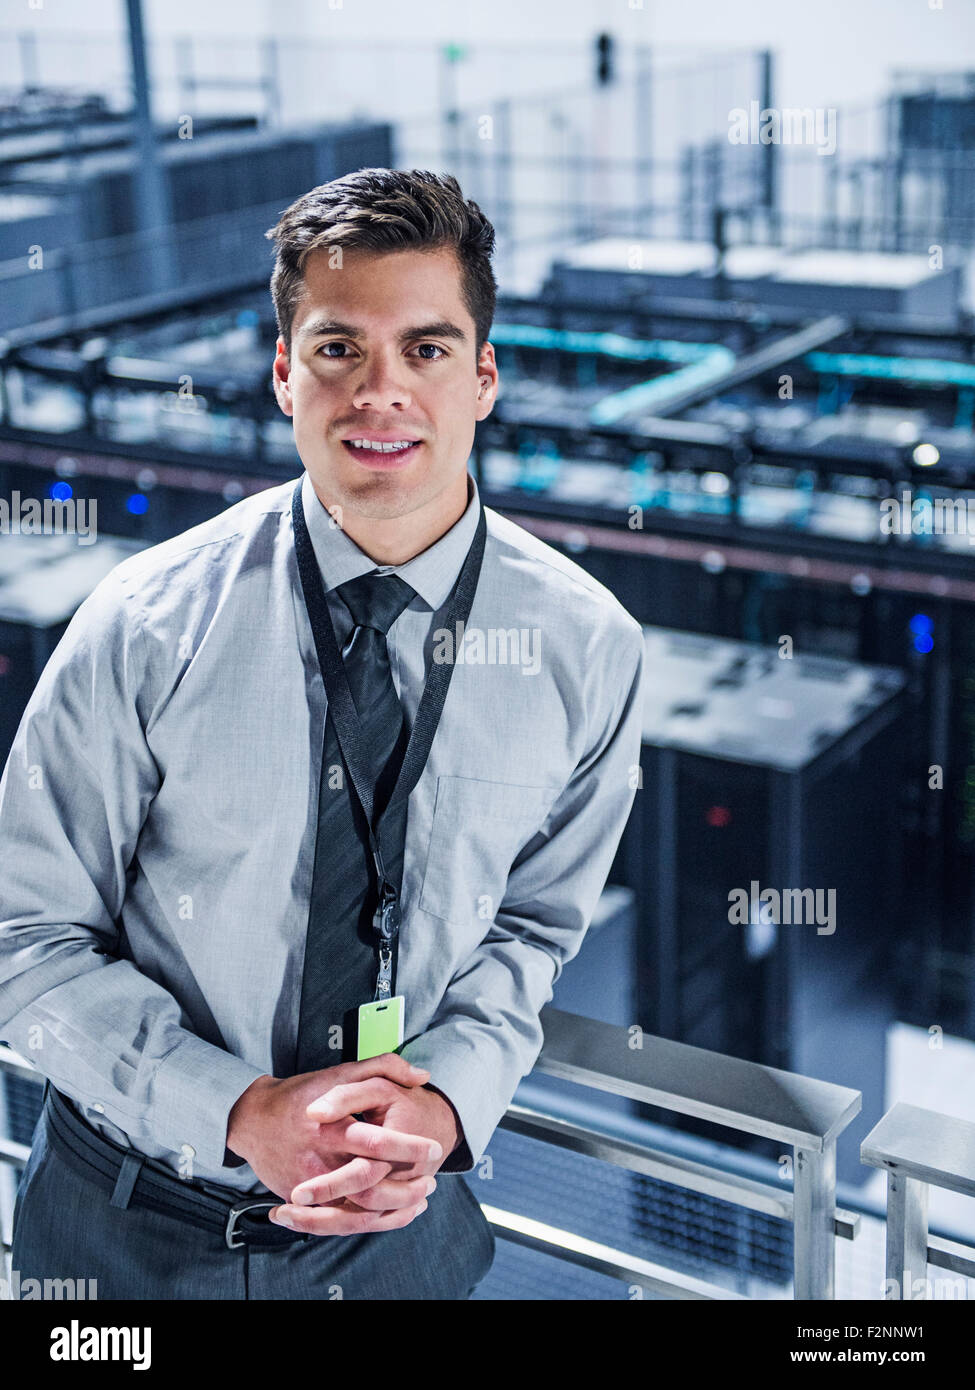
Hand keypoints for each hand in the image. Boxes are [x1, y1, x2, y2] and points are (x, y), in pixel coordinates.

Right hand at [226, 1053, 440, 1236]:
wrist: (253, 1120)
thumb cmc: (301, 1094)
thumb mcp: (339, 1072)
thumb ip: (382, 1066)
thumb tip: (422, 1076)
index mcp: (328, 1126)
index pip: (374, 1141)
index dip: (407, 1147)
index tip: (434, 1147)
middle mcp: (317, 1160)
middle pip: (368, 1182)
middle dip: (406, 1187)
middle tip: (432, 1180)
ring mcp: (307, 1187)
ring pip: (356, 1211)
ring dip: (394, 1208)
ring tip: (421, 1198)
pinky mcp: (300, 1203)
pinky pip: (339, 1221)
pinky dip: (371, 1220)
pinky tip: (395, 1212)